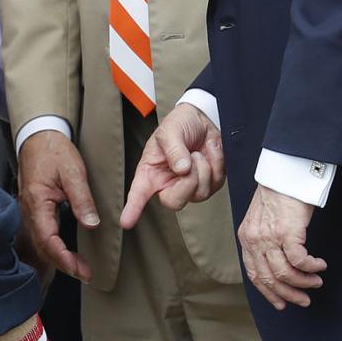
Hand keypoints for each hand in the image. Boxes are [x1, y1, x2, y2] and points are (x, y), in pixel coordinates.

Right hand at [17, 131, 98, 282]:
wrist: (38, 136)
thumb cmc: (54, 151)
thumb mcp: (73, 172)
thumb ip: (82, 199)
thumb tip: (91, 224)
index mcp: (37, 203)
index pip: (48, 240)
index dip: (64, 258)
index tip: (81, 270)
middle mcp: (29, 211)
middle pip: (43, 247)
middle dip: (64, 264)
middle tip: (86, 274)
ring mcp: (30, 210)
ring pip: (42, 242)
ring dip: (59, 258)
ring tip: (79, 268)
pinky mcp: (35, 208)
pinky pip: (42, 233)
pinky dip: (54, 247)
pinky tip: (66, 251)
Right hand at [120, 102, 224, 228]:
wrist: (203, 118)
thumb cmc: (179, 124)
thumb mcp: (170, 131)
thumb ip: (173, 149)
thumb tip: (182, 169)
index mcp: (151, 173)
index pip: (139, 194)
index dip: (132, 209)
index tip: (126, 222)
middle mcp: (168, 184)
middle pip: (175, 202)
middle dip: (187, 182)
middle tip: (191, 159)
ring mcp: (190, 187)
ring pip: (199, 194)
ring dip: (203, 168)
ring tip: (197, 152)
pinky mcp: (209, 184)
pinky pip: (215, 183)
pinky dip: (215, 164)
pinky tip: (208, 153)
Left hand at [238, 186, 325, 310]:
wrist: (285, 173)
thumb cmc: (279, 194)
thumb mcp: (262, 219)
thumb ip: (264, 240)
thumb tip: (276, 264)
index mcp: (246, 238)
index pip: (254, 274)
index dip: (269, 292)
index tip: (282, 303)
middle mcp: (254, 240)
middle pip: (269, 278)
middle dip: (288, 294)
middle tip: (304, 300)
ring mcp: (269, 237)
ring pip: (284, 274)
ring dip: (303, 282)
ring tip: (316, 282)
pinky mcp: (287, 232)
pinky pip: (299, 261)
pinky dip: (311, 267)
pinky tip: (320, 265)